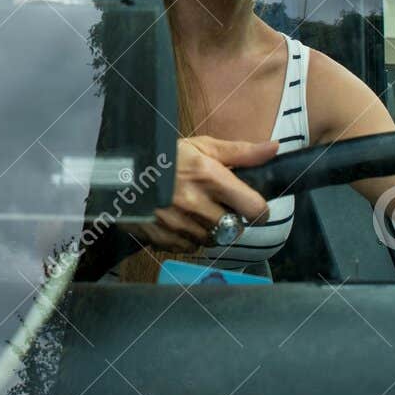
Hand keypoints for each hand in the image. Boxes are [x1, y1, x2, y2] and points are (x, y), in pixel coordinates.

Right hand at [128, 135, 278, 252]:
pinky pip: (188, 248)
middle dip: (231, 220)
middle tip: (218, 206)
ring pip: (211, 240)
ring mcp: (176, 223)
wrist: (119, 170)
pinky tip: (179, 221)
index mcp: (209, 176)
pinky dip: (188, 238)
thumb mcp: (202, 147)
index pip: (254, 208)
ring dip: (209, 230)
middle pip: (234, 229)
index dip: (258, 210)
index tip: (252, 207)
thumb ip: (241, 152)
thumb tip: (274, 149)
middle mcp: (194, 202)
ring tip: (195, 211)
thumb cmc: (165, 156)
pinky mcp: (161, 237)